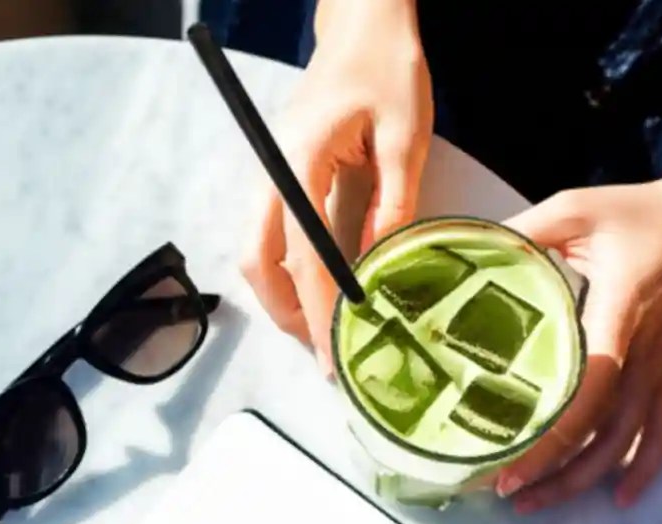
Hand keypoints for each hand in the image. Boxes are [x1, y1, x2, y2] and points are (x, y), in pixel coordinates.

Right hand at [241, 0, 431, 368]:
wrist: (362, 23)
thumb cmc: (387, 68)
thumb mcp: (405, 138)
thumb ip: (393, 205)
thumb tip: (380, 267)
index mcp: (301, 160)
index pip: (304, 254)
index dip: (318, 309)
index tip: (333, 353)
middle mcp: (272, 169)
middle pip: (256, 260)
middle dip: (283, 313)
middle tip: (321, 352)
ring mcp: (270, 169)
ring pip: (255, 249)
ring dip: (280, 293)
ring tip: (320, 327)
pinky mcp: (280, 170)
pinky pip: (269, 231)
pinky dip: (285, 267)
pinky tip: (316, 286)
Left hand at [495, 156, 661, 511]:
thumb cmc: (638, 212)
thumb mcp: (573, 208)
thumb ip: (522, 231)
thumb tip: (468, 248)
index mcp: (618, 313)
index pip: (589, 389)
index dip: (552, 435)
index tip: (512, 464)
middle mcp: (644, 352)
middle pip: (606, 431)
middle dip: (559, 471)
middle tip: (510, 495)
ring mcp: (659, 365)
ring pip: (629, 440)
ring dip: (587, 477)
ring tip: (540, 501)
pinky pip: (660, 428)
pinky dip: (644, 466)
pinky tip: (620, 496)